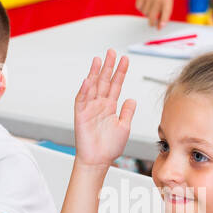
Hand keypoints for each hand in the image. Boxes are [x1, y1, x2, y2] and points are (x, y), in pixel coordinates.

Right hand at [72, 49, 135, 167]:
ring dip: (94, 73)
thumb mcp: (124, 127)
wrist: (98, 160)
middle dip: (108, 66)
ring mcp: (89, 109)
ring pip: (92, 87)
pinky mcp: (81, 115)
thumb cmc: (110, 147)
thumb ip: (127, 112)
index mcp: (110, 106)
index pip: (115, 84)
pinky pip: (82, 100)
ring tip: (98, 60)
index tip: (125, 59)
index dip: (120, 72)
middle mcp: (99, 105)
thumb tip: (132, 99)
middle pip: (103, 81)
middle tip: (111, 52)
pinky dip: (84, 90)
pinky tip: (88, 80)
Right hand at [135, 0, 174, 28]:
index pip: (165, 12)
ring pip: (144, 12)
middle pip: (151, 16)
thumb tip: (158, 28)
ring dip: (146, 13)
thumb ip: (163, 18)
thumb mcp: (168, 7)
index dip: (163, 20)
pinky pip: (138, 7)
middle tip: (152, 24)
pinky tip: (145, 4)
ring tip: (151, 8)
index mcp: (167, 1)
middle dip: (151, 22)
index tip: (160, 27)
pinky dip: (141, 8)